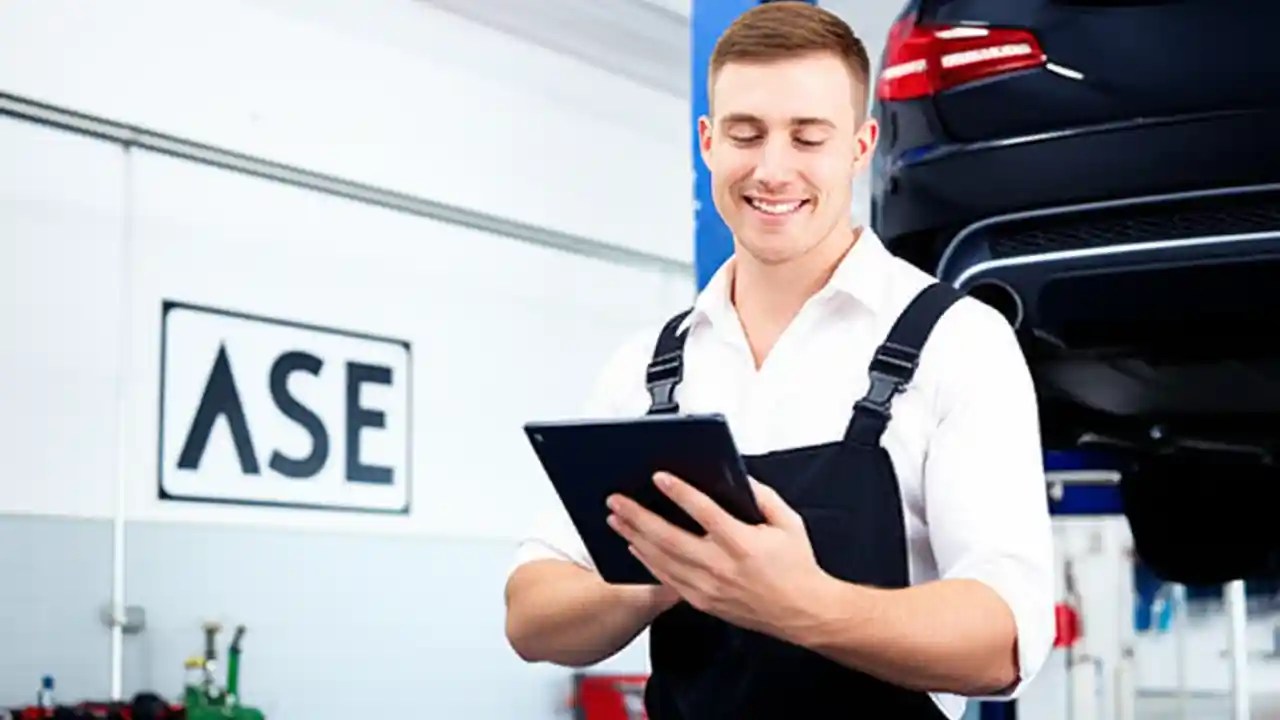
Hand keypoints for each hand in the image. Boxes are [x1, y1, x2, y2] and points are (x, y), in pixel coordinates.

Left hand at [606, 472, 826, 640]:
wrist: (803, 613)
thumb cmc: (797, 569)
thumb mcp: (789, 523)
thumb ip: (763, 496)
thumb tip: (739, 478)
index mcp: (742, 544)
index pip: (704, 512)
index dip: (679, 493)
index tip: (659, 478)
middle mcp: (721, 567)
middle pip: (669, 538)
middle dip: (638, 516)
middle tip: (617, 500)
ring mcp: (708, 587)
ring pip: (661, 560)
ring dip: (635, 537)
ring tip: (616, 518)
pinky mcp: (703, 601)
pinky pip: (667, 580)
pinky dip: (647, 562)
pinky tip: (635, 546)